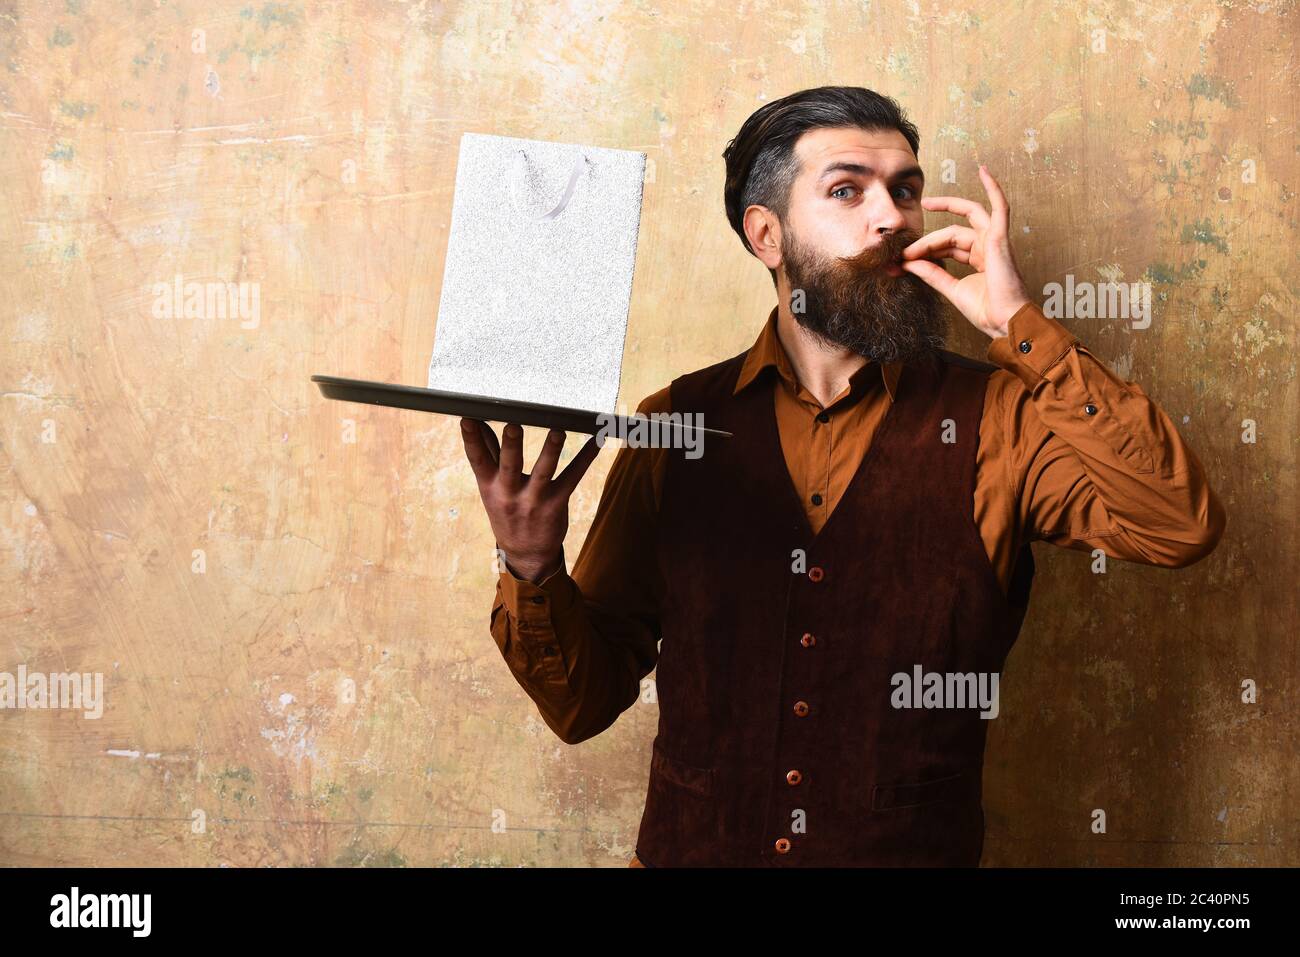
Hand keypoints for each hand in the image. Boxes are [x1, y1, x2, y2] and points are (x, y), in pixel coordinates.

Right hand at [460, 419, 602, 581]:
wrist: (526, 553)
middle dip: (511, 446)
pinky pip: (572, 478)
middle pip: (509, 466)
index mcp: (490, 486)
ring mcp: (534, 499)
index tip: (467, 419)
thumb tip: (477, 423)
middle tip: (513, 426)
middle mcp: (509, 493)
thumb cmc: (506, 510)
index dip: (471, 440)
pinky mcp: (556, 503)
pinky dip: (585, 459)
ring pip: (543, 472)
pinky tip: (595, 442)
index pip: (477, 460)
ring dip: (550, 451)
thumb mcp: (490, 488)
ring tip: (557, 432)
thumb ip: (486, 454)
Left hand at [899, 164, 1032, 337]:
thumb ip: (931, 274)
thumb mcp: (951, 289)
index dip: (924, 251)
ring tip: (923, 212)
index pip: (947, 247)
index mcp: (978, 260)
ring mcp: (994, 241)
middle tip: (904, 248)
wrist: (1004, 322)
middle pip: (950, 235)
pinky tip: (983, 170)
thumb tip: (907, 263)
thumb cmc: (986, 311)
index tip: (903, 260)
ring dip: (938, 227)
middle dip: (926, 241)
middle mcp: (986, 247)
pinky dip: (993, 188)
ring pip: (960, 225)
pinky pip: (999, 206)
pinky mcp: (1000, 237)